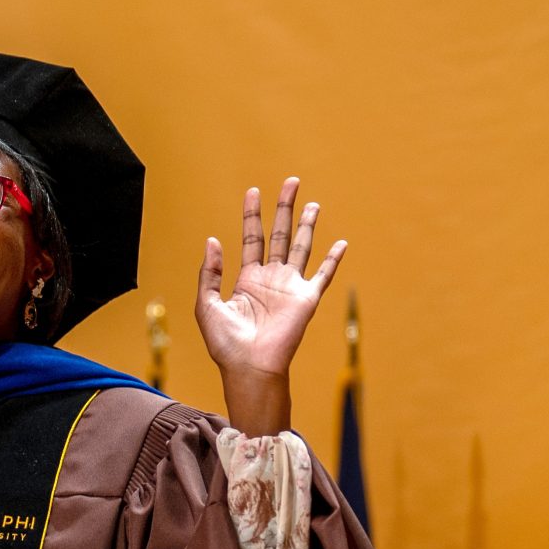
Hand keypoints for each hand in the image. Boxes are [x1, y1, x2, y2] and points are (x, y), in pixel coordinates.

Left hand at [195, 178, 345, 434]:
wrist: (248, 366)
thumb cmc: (225, 342)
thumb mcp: (206, 304)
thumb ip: (209, 272)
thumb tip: (212, 240)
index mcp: (247, 279)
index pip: (251, 238)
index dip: (251, 214)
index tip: (253, 191)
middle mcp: (271, 279)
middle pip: (280, 235)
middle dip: (284, 208)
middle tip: (291, 181)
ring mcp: (290, 287)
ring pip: (302, 247)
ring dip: (308, 225)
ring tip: (313, 202)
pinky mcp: (306, 299)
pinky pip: (322, 275)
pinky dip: (332, 259)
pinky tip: (341, 243)